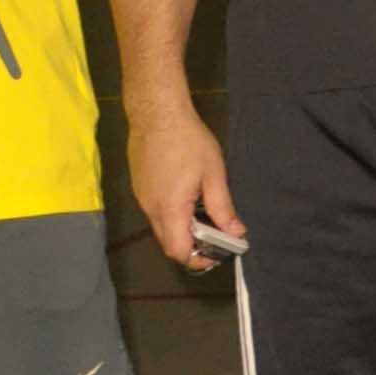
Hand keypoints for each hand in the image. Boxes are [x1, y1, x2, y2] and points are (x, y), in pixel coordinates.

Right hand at [128, 106, 241, 269]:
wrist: (157, 114)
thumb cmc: (188, 142)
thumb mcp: (214, 175)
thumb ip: (223, 208)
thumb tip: (235, 232)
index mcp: (169, 208)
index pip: (177, 250)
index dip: (197, 260)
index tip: (217, 256)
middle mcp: (150, 208)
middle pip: (168, 242)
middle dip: (191, 249)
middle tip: (217, 242)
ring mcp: (142, 198)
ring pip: (161, 228)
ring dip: (182, 232)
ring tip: (208, 221)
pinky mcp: (140, 188)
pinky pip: (155, 212)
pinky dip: (173, 217)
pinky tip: (191, 203)